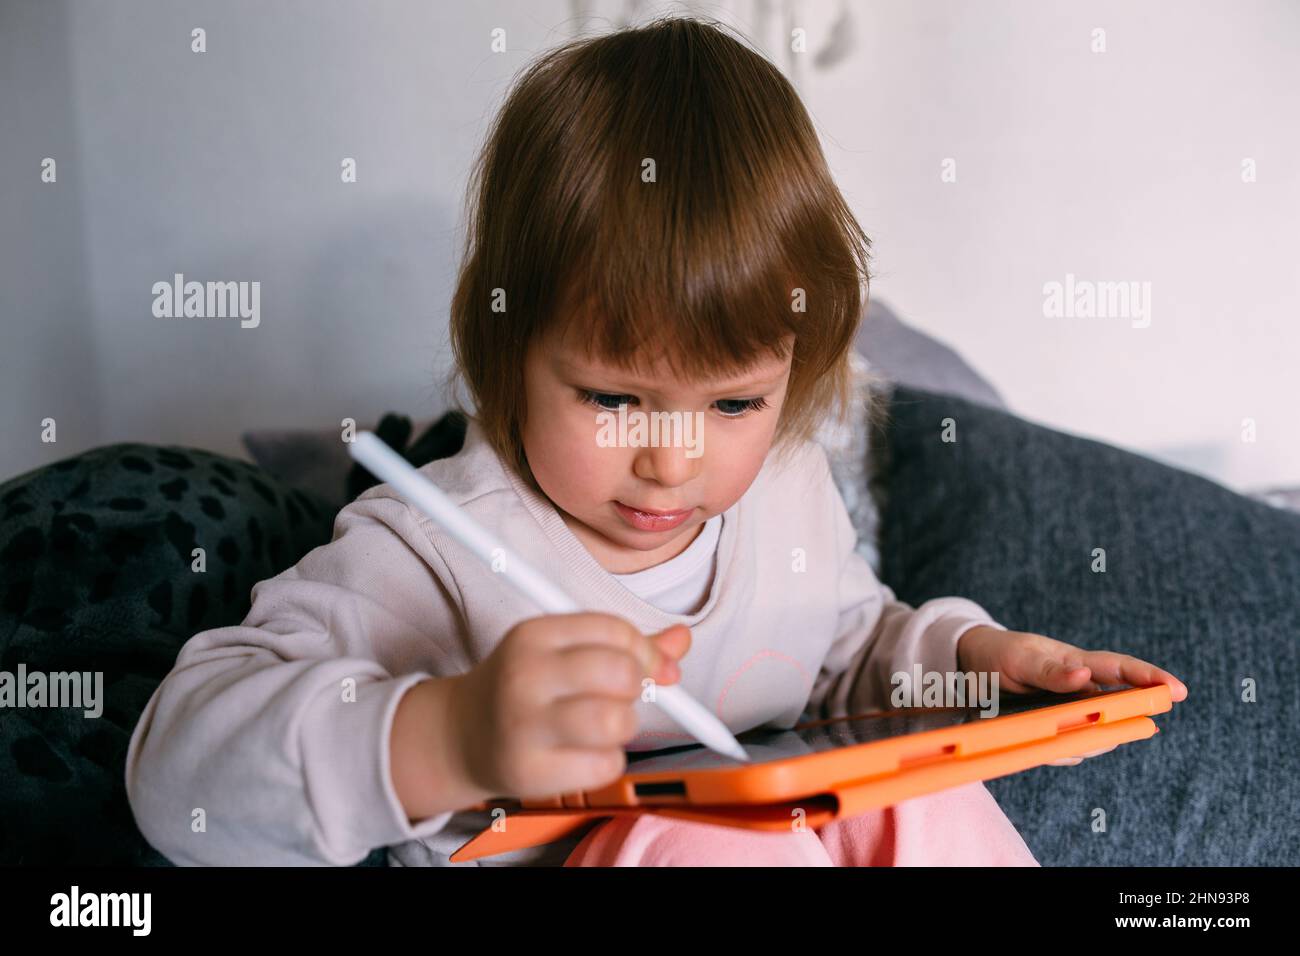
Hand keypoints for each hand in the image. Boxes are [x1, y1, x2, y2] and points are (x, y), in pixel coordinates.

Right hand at [450, 613, 690, 797]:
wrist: (462, 735)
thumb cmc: (526, 687)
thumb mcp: (563, 651)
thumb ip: (625, 645)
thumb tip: (682, 640)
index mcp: (534, 634)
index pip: (615, 630)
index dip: (645, 651)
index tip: (647, 668)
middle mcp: (525, 675)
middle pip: (620, 673)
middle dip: (634, 687)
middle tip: (617, 697)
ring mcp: (524, 725)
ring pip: (616, 721)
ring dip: (623, 726)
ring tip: (600, 726)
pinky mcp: (530, 771)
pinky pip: (606, 765)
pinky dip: (607, 762)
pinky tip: (582, 754)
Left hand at [957, 625, 1187, 766]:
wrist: (972, 669)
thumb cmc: (1003, 655)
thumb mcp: (1021, 657)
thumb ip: (1051, 669)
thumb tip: (1085, 676)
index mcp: (1079, 664)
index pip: (1121, 670)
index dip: (1152, 678)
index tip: (1178, 691)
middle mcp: (1081, 691)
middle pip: (1114, 714)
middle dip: (1117, 729)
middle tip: (1108, 737)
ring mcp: (1069, 713)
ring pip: (1092, 738)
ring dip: (1083, 746)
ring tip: (1062, 743)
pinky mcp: (1052, 732)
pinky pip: (1065, 750)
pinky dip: (1058, 754)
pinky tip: (1043, 749)